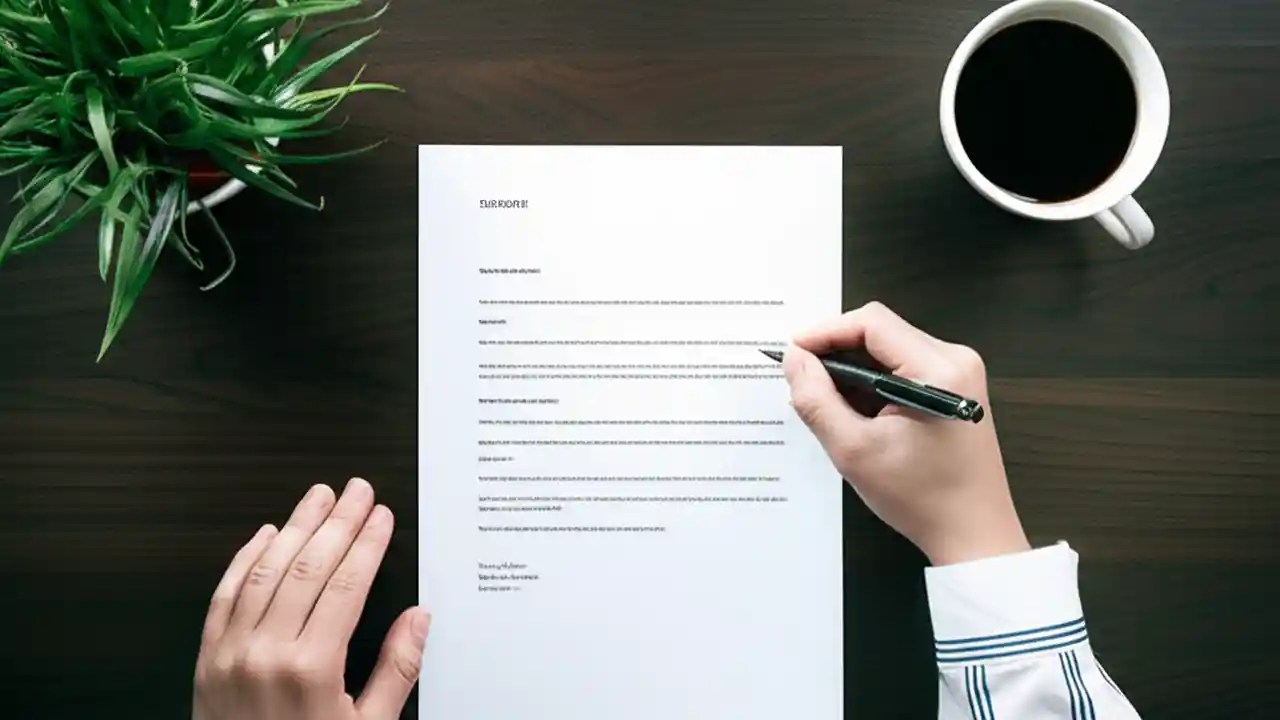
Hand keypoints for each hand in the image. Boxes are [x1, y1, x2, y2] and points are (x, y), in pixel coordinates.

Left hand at [194, 479, 429, 719]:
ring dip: (294, 527)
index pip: (346, 584)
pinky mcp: (206, 661)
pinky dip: (245, 559)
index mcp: (311, 668)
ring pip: (265, 571)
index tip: (381, 516)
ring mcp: (230, 654)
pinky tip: (264, 536)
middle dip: (337, 522)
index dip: (367, 543)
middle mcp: (265, 653)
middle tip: (356, 490)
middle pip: (307, 567)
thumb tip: (419, 619)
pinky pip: (224, 595)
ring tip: (317, 498)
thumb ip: (396, 671)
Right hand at [784, 302, 1029, 565]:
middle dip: (837, 353)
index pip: (871, 323)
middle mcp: (956, 360)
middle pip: (881, 332)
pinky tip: (856, 413)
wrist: (973, 534)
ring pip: (890, 350)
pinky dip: (874, 383)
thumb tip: (793, 359)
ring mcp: (960, 374)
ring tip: (827, 404)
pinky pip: (905, 368)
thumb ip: (816, 399)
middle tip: (802, 382)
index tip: (792, 355)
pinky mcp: (956, 389)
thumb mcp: (853, 450)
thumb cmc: (920, 497)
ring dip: (855, 370)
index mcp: (938, 369)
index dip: (825, 332)